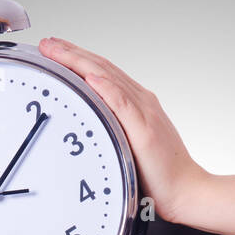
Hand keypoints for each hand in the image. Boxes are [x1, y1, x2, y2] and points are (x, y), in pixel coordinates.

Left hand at [38, 37, 207, 224]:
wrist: (187, 190)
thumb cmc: (161, 174)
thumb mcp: (133, 145)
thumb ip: (115, 129)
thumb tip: (93, 121)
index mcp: (138, 105)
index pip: (104, 73)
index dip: (79, 58)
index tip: (56, 50)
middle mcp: (142, 103)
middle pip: (102, 69)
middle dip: (73, 54)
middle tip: (47, 44)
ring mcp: (144, 115)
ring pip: (108, 79)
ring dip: (80, 63)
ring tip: (57, 52)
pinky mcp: (145, 132)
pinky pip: (123, 105)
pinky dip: (107, 90)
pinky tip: (91, 78)